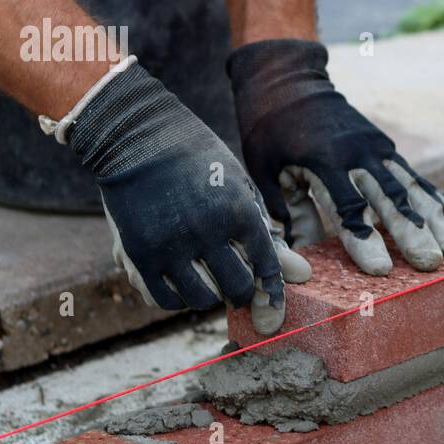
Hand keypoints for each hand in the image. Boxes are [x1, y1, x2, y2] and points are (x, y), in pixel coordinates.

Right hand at [68, 62, 309, 333]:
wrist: (138, 138)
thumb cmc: (199, 162)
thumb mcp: (240, 189)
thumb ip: (268, 234)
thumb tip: (305, 275)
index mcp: (238, 212)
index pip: (267, 267)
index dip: (273, 290)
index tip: (274, 305)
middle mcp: (207, 232)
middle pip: (237, 288)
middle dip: (242, 293)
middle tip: (237, 287)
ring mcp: (171, 245)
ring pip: (202, 299)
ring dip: (210, 296)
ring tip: (207, 280)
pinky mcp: (139, 255)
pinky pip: (166, 300)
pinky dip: (178, 299)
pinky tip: (182, 283)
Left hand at [227, 39, 443, 274]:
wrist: (290, 82)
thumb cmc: (269, 131)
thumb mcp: (263, 168)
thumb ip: (284, 209)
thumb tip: (296, 253)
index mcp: (323, 160)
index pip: (348, 207)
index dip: (365, 239)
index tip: (381, 270)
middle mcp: (357, 153)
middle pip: (389, 199)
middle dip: (412, 233)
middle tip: (431, 263)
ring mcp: (376, 148)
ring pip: (410, 188)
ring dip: (436, 220)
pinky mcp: (386, 148)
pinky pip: (414, 178)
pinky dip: (436, 200)